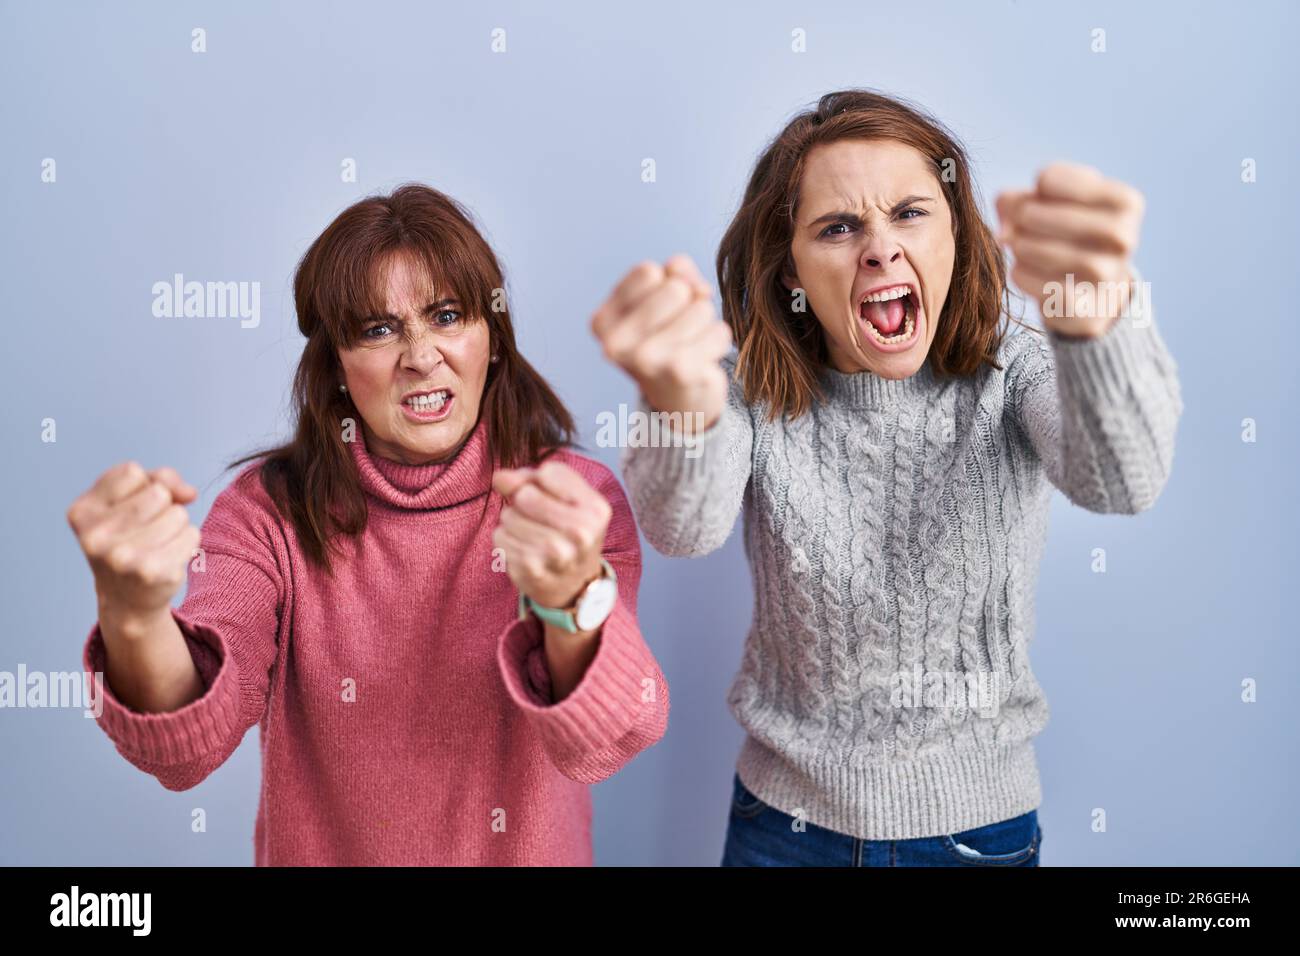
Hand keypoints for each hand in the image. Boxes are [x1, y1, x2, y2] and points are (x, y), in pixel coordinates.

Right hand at [67, 462, 200, 630]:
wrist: (128, 598)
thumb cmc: (130, 538)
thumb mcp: (130, 501)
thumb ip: (160, 479)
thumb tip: (190, 493)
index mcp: (81, 512)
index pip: (132, 471)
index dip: (142, 484)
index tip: (131, 507)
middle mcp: (95, 537)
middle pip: (159, 493)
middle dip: (163, 506)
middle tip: (147, 530)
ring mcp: (122, 557)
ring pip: (179, 514)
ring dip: (177, 525)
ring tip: (157, 545)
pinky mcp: (153, 573)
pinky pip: (192, 534)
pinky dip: (187, 542)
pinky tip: (167, 559)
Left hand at [491, 461, 611, 610]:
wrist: (575, 584)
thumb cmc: (570, 531)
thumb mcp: (568, 498)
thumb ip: (533, 478)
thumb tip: (499, 478)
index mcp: (596, 510)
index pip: (548, 472)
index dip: (542, 480)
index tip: (553, 496)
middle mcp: (581, 534)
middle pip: (525, 495)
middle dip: (523, 501)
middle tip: (538, 517)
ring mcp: (555, 555)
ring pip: (508, 515)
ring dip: (513, 521)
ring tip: (532, 535)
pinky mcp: (531, 570)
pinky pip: (500, 537)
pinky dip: (506, 540)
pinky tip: (524, 550)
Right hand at [591, 253, 732, 429]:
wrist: (679, 402)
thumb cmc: (669, 338)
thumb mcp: (663, 298)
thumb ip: (676, 273)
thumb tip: (690, 278)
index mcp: (602, 322)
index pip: (648, 272)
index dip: (666, 281)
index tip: (663, 308)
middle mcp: (616, 344)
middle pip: (675, 288)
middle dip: (688, 302)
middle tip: (680, 330)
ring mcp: (646, 359)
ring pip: (700, 308)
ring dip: (704, 323)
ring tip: (691, 345)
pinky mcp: (680, 372)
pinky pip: (719, 331)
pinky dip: (718, 341)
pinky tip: (703, 358)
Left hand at [996, 162, 1144, 338]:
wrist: (1096, 294)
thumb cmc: (1071, 238)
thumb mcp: (1053, 207)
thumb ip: (1019, 201)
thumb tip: (1005, 221)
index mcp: (1124, 202)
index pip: (1052, 180)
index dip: (1033, 188)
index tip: (1037, 197)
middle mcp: (1124, 237)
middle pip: (1046, 215)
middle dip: (1021, 218)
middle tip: (1014, 225)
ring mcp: (1108, 276)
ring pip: (1044, 251)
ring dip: (1021, 247)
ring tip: (1018, 246)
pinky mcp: (1086, 308)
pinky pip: (1040, 285)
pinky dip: (1023, 275)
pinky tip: (1021, 270)